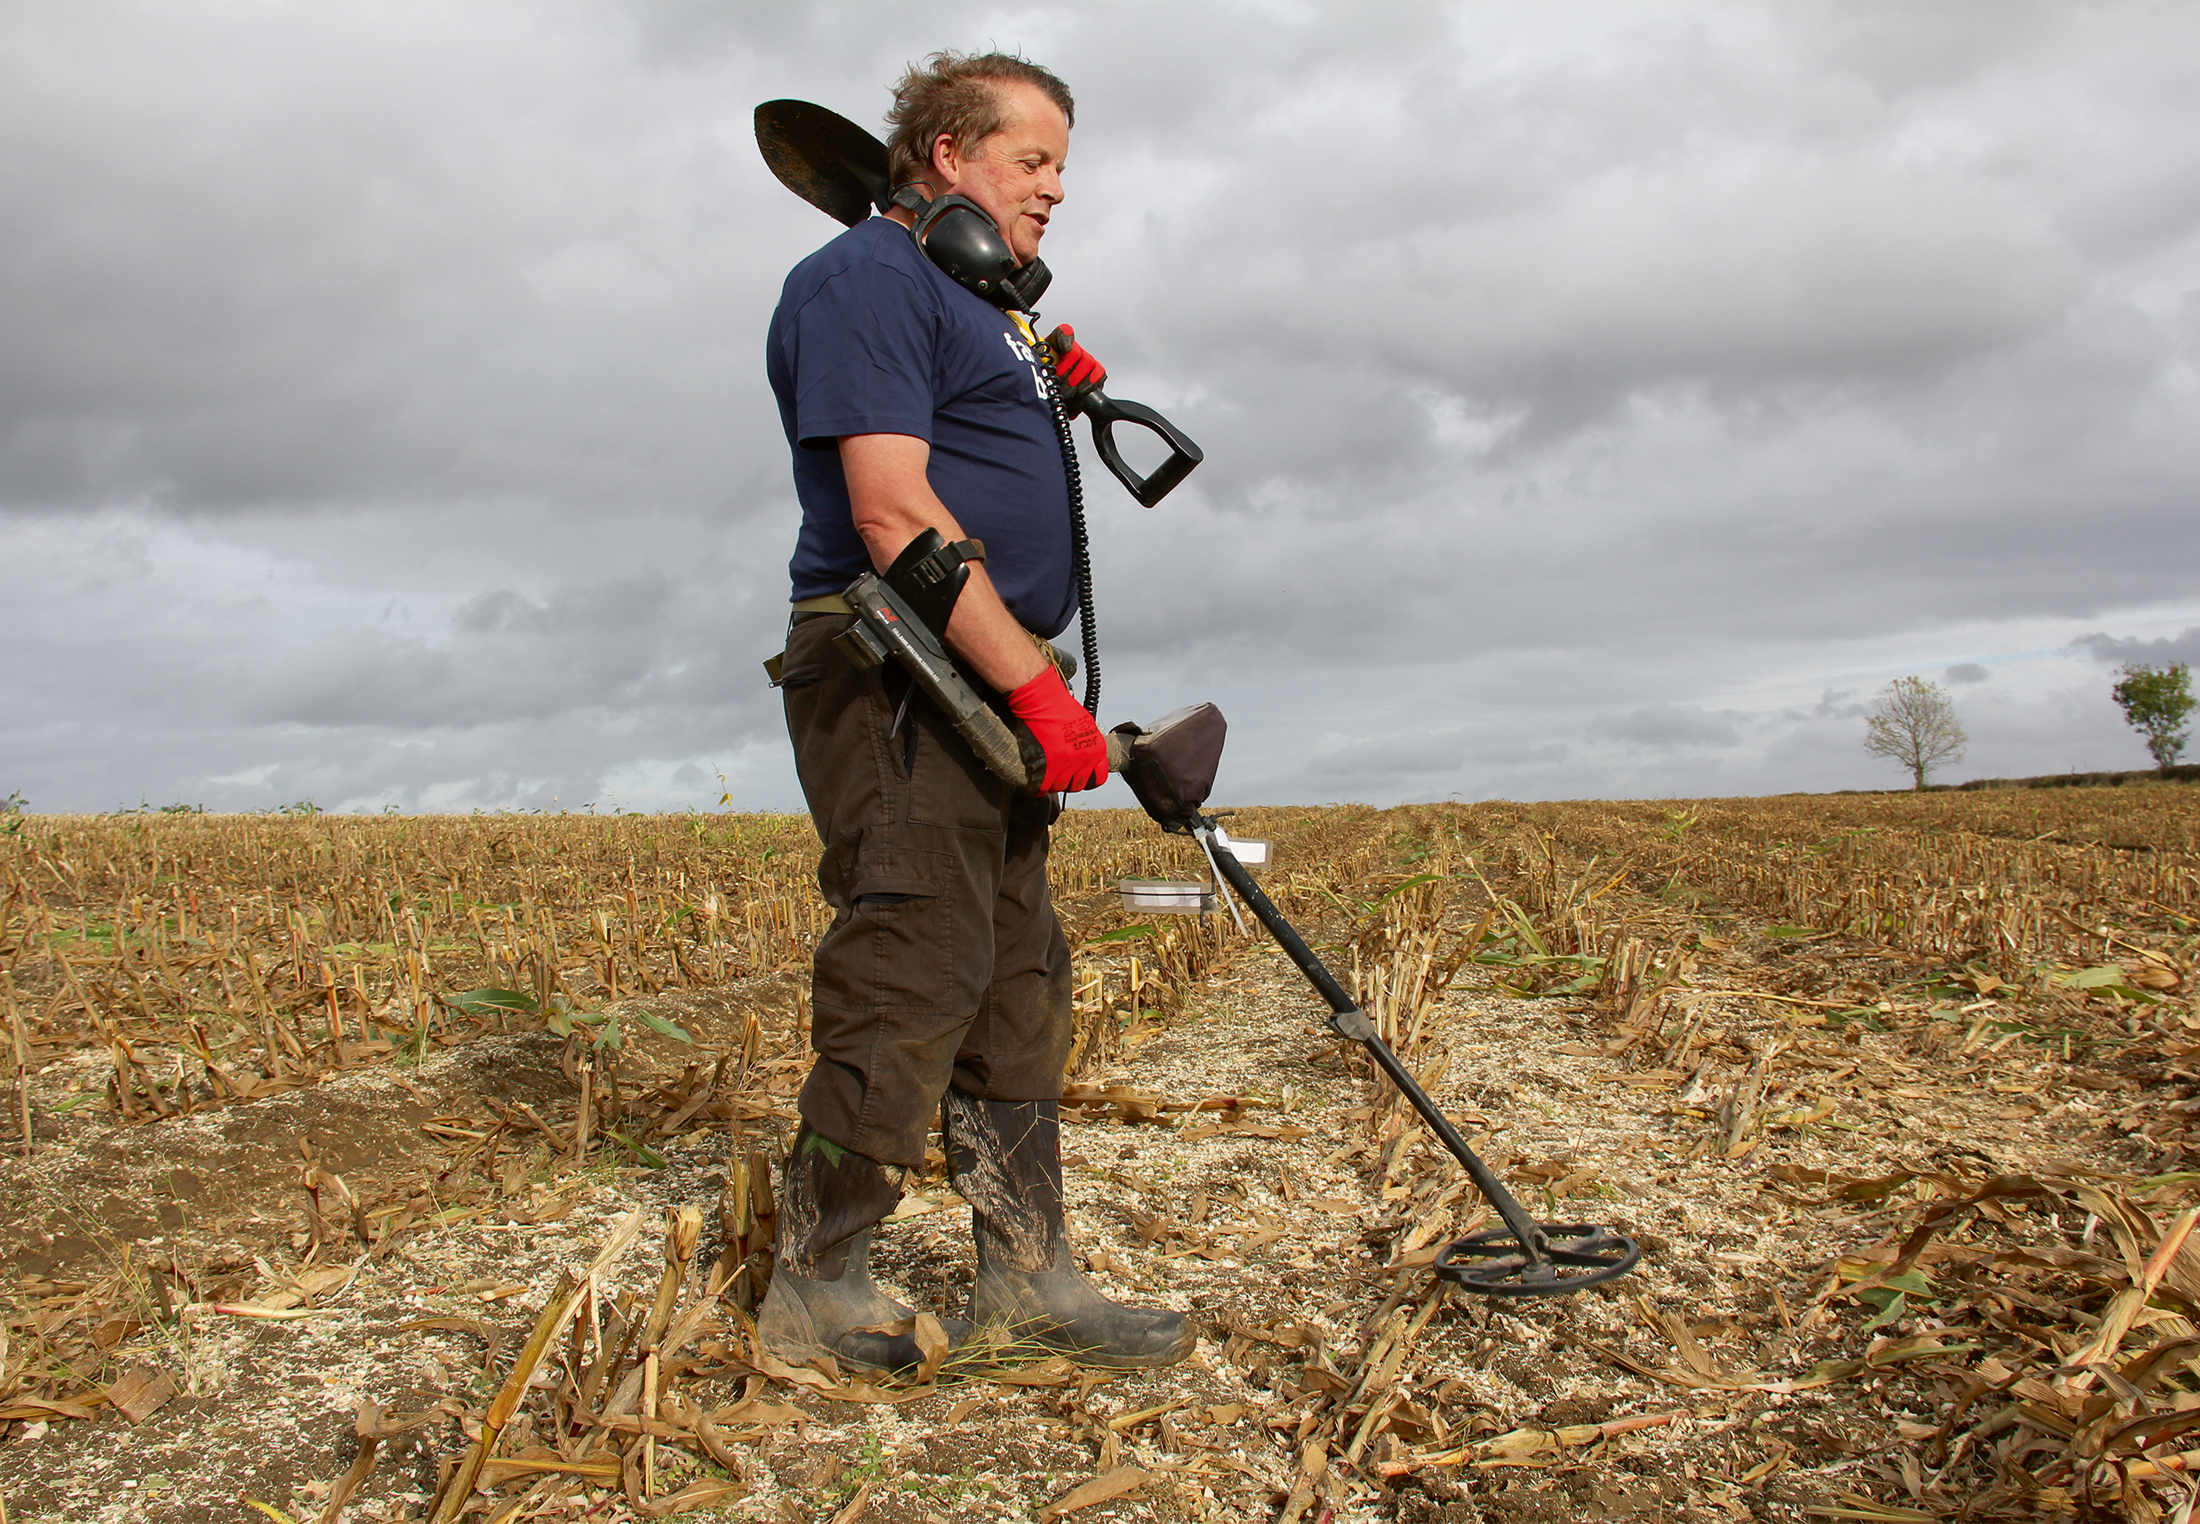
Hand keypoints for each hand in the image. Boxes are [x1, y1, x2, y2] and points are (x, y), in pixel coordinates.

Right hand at [1005, 668, 1109, 792]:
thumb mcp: (1086, 725)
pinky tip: (1037, 783)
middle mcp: (1085, 759)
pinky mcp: (1049, 766)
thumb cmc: (1060, 707)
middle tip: (1060, 776)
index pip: (1099, 777)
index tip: (1082, 779)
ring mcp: (1067, 764)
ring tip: (1047, 776)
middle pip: (1078, 784)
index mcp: (1097, 748)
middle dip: (1069, 782)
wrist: (1042, 700)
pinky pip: (1044, 787)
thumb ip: (1088, 744)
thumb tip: (1086, 757)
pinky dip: (1039, 787)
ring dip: (1053, 784)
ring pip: (1060, 787)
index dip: (1089, 780)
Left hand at [1041, 324, 1105, 407]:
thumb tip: (1038, 357)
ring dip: (1076, 379)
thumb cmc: (1044, 386)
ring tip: (1067, 390)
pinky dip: (1091, 381)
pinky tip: (1081, 390)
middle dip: (1066, 369)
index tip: (1064, 349)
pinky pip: (1100, 372)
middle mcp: (1072, 351)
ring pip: (1088, 362)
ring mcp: (1085, 362)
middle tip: (1059, 380)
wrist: (1052, 403)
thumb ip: (1038, 361)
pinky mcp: (1095, 374)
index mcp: (1056, 346)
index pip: (1063, 332)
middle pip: (1076, 351)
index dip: (1065, 338)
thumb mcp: (1036, 372)